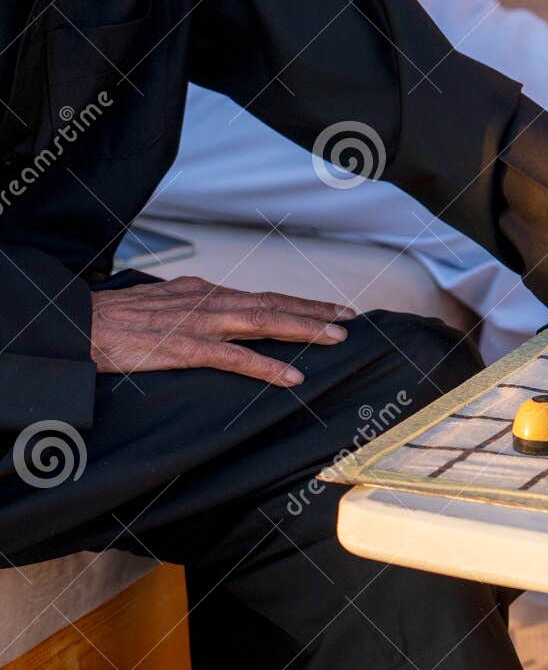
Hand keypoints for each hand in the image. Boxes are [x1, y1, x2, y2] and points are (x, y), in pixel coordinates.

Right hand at [90, 276, 355, 386]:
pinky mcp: (183, 347)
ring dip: (302, 329)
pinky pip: (234, 358)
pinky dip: (266, 367)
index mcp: (203, 292)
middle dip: (314, 310)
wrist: (76, 324)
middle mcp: (207, 301)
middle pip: (272, 304)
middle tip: (349, 317)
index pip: (261, 296)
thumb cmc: (114, 320)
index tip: (329, 307)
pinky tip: (291, 376)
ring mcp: (197, 323)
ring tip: (336, 337)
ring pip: (262, 323)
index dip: (298, 302)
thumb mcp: (162, 305)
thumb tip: (217, 312)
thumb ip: (193, 308)